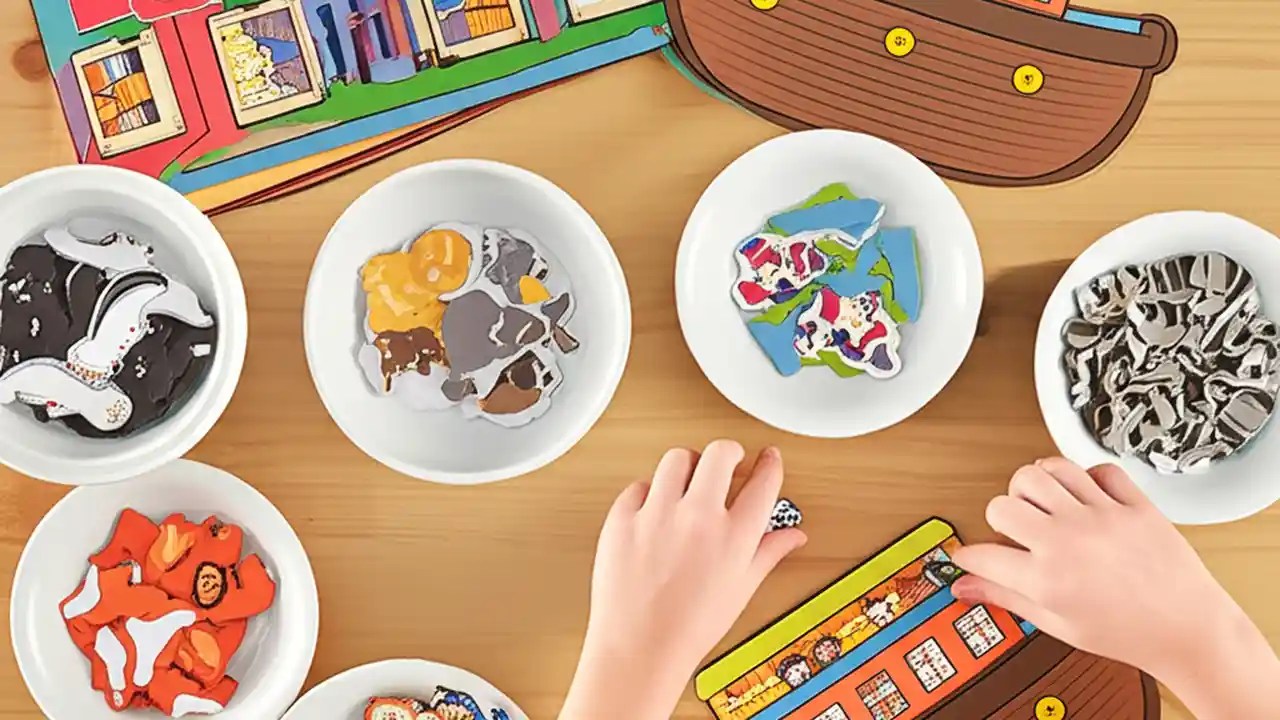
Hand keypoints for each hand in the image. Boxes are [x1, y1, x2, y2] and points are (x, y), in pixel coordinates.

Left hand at [559, 441, 806, 719]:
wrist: (640, 648)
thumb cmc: (690, 627)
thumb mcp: (742, 589)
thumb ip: (769, 552)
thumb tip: (792, 535)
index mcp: (735, 536)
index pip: (764, 480)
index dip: (769, 463)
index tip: (766, 459)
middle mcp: (698, 518)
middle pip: (720, 453)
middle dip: (729, 453)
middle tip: (728, 460)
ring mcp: (657, 515)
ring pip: (676, 459)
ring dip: (687, 466)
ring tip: (688, 481)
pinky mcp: (622, 518)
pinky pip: (638, 486)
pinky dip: (648, 493)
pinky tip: (654, 508)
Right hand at [952, 458, 1279, 719]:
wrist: (1188, 628)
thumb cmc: (1130, 632)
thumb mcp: (1058, 624)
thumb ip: (1006, 599)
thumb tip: (967, 589)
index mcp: (1047, 578)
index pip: (983, 553)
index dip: (969, 556)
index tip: (972, 555)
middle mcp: (1069, 541)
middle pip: (1004, 501)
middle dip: (1000, 516)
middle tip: (1015, 530)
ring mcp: (1101, 517)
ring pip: (1043, 471)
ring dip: (1035, 486)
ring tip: (1045, 505)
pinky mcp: (1132, 504)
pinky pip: (1098, 470)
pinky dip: (1086, 477)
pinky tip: (1085, 497)